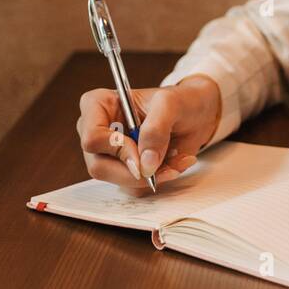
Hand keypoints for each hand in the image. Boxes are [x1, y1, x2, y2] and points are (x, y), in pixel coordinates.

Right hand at [76, 75, 220, 194]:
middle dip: (135, 171)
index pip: (92, 137)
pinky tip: (173, 163)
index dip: (116, 149)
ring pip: (116, 181)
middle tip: (165, 164)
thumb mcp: (171, 104)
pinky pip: (134, 187)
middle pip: (98, 166)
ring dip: (152, 176)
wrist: (195, 114)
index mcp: (98, 105)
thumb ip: (155, 130)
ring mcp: (108, 154)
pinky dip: (158, 179)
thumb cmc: (179, 101)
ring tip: (175, 158)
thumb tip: (144, 165)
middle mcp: (97, 131)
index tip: (143, 153)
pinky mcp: (123, 170)